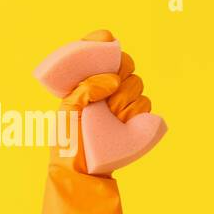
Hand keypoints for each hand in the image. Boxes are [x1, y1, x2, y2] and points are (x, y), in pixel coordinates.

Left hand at [36, 29, 165, 175]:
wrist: (81, 171)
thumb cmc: (67, 141)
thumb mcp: (67, 111)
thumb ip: (83, 89)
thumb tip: (111, 80)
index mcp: (86, 81)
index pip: (98, 51)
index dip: (103, 42)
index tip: (106, 42)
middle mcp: (105, 88)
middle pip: (125, 63)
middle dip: (120, 73)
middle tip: (108, 93)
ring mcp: (121, 101)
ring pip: (136, 82)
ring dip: (125, 97)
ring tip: (110, 115)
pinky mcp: (135, 116)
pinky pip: (145, 102)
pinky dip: (134, 111)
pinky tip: (121, 121)